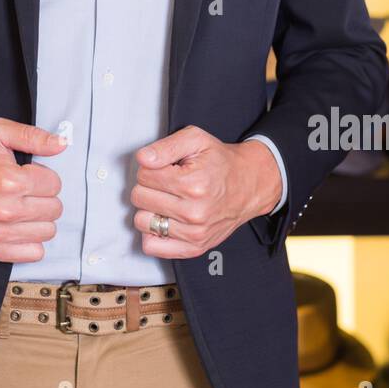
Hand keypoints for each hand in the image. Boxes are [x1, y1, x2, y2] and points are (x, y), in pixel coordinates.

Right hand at [0, 118, 65, 262]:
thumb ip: (33, 136)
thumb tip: (61, 144)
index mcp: (10, 181)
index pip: (54, 184)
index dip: (43, 176)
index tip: (28, 174)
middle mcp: (6, 210)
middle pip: (54, 209)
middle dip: (43, 196)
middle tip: (25, 190)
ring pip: (47, 231)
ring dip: (39, 219)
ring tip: (21, 206)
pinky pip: (33, 253)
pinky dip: (30, 240)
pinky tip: (18, 225)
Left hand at [130, 127, 282, 258]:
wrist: (248, 185)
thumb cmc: (221, 163)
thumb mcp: (196, 140)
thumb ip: (166, 146)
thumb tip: (143, 158)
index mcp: (192, 184)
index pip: (143, 175)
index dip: (150, 168)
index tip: (164, 168)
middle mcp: (194, 212)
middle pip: (140, 197)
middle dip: (149, 186)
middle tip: (166, 183)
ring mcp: (194, 233)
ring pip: (142, 221)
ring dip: (150, 209)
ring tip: (167, 200)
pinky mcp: (194, 247)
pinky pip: (152, 246)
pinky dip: (153, 232)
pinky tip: (165, 219)